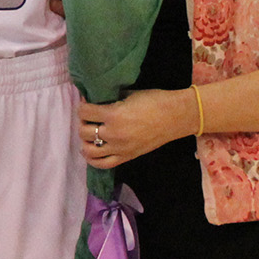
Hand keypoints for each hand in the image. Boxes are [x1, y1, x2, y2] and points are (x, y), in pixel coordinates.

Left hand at [77, 89, 191, 167]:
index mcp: (114, 115)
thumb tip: (93, 99)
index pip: (84, 112)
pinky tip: (91, 149)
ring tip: (90, 132)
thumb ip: (109, 99)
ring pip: (89, 150)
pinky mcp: (127, 157)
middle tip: (89, 116)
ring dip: (85, 140)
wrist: (176, 117)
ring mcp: (120, 148)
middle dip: (83, 121)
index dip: (83, 105)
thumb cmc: (154, 101)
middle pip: (84, 131)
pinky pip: (102, 164)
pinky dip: (92, 159)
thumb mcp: (128, 94)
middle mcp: (114, 134)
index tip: (87, 102)